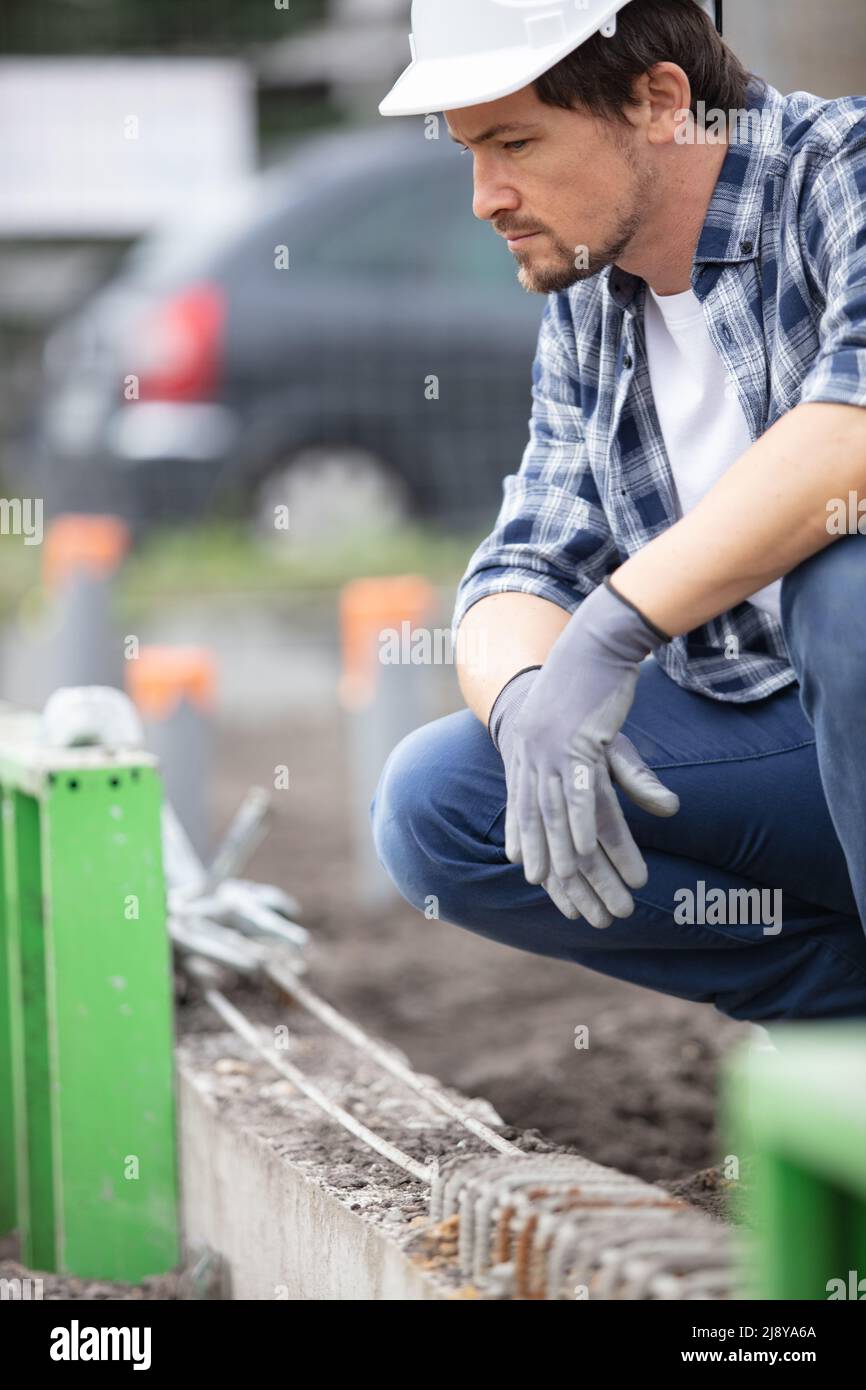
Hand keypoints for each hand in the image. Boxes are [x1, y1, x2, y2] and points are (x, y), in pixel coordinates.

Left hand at [488, 582, 678, 915]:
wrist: (592, 641)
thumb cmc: (598, 690)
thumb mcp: (608, 743)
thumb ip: (634, 781)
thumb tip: (666, 812)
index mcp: (531, 764)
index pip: (535, 825)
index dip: (548, 864)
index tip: (558, 900)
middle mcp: (534, 764)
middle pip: (553, 836)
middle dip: (569, 881)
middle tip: (587, 918)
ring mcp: (551, 754)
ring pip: (566, 823)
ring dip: (584, 865)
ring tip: (606, 896)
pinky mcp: (576, 742)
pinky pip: (580, 791)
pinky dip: (584, 823)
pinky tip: (588, 852)